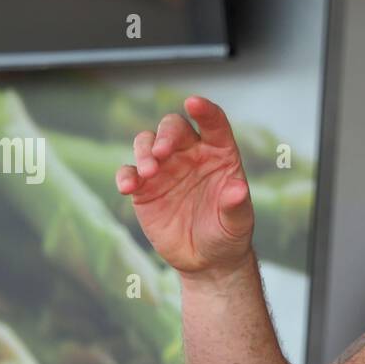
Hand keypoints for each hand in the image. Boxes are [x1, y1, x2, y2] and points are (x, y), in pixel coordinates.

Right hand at [116, 96, 254, 275]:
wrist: (206, 260)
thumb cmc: (227, 235)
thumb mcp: (237, 223)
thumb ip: (237, 205)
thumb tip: (238, 189)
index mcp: (219, 155)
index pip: (213, 124)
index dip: (204, 111)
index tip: (193, 103)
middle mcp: (190, 155)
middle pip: (173, 127)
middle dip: (166, 135)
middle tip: (162, 153)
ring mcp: (164, 169)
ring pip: (147, 142)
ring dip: (144, 151)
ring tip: (149, 172)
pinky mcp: (144, 188)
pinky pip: (128, 172)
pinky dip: (125, 175)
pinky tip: (127, 187)